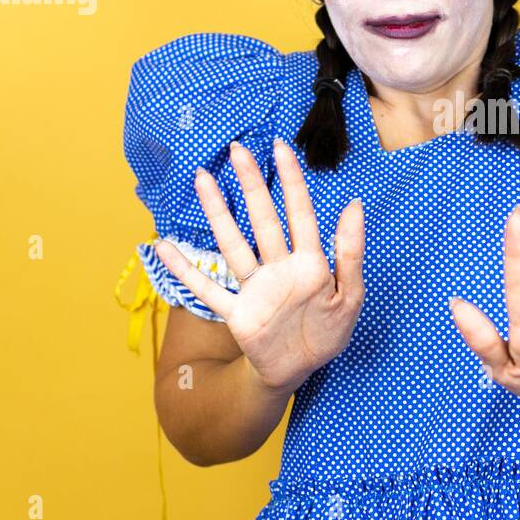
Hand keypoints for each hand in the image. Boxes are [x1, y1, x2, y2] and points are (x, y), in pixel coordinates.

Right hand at [154, 137, 365, 393]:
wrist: (300, 371)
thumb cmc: (327, 332)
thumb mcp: (349, 296)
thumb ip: (350, 253)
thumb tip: (354, 204)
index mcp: (310, 263)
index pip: (300, 213)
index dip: (291, 181)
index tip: (280, 148)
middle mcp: (279, 268)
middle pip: (263, 220)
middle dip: (252, 185)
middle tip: (238, 149)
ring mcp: (255, 289)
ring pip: (233, 244)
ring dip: (218, 213)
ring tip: (203, 179)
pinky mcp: (237, 314)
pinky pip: (208, 290)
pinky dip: (186, 271)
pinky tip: (165, 248)